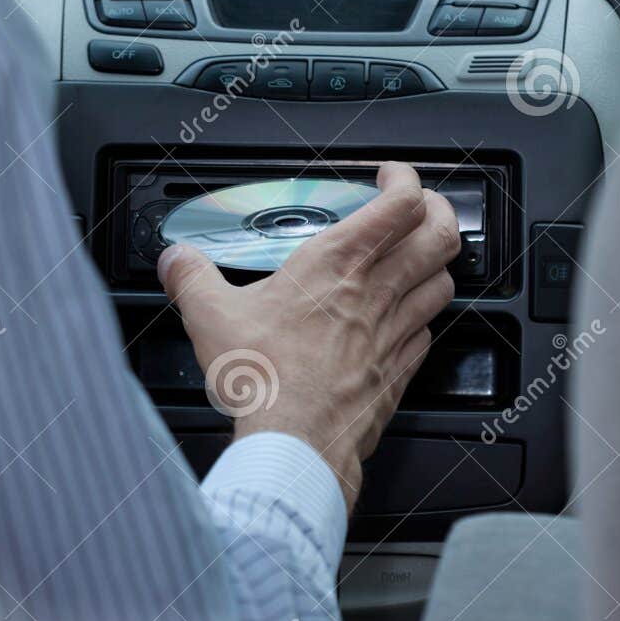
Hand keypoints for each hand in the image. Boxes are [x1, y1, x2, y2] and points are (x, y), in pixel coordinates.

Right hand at [157, 162, 459, 511]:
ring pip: (443, 283)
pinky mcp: (398, 372)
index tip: (391, 174)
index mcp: (336, 264)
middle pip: (441, 236)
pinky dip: (422, 317)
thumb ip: (190, 277)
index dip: (406, 179)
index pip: (399, 204)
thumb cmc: (263, 379)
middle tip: (422, 207)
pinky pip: (427, 333)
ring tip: (419, 258)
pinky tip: (404, 320)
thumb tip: (176, 259)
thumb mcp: (210, 316)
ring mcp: (393, 333)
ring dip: (436, 263)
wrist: (294, 445)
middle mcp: (375, 292)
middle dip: (440, 211)